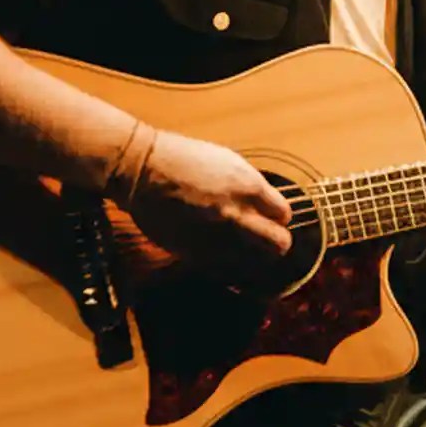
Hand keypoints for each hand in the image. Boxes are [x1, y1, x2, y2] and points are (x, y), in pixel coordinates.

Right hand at [114, 129, 292, 266]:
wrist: (141, 169)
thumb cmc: (181, 158)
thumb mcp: (226, 162)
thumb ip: (248, 187)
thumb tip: (263, 205)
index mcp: (248, 186)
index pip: (283, 214)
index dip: (278, 217)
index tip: (271, 218)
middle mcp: (237, 214)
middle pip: (278, 244)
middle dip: (277, 242)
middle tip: (268, 240)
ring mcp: (217, 236)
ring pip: (255, 261)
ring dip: (253, 256)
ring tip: (244, 248)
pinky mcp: (195, 252)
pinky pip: (225, 268)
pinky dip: (228, 264)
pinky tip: (221, 252)